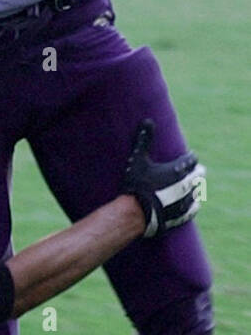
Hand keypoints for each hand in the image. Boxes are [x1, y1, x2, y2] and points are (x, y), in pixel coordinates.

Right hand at [122, 120, 204, 237]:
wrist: (136, 212)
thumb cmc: (136, 184)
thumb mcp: (137, 160)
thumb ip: (144, 140)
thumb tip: (147, 120)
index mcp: (176, 170)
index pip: (192, 160)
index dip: (190, 157)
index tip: (189, 155)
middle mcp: (185, 185)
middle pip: (198, 174)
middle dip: (196, 170)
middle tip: (193, 169)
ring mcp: (185, 201)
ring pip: (197, 191)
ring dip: (195, 186)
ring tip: (192, 185)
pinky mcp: (183, 214)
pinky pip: (194, 208)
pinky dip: (193, 203)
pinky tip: (191, 202)